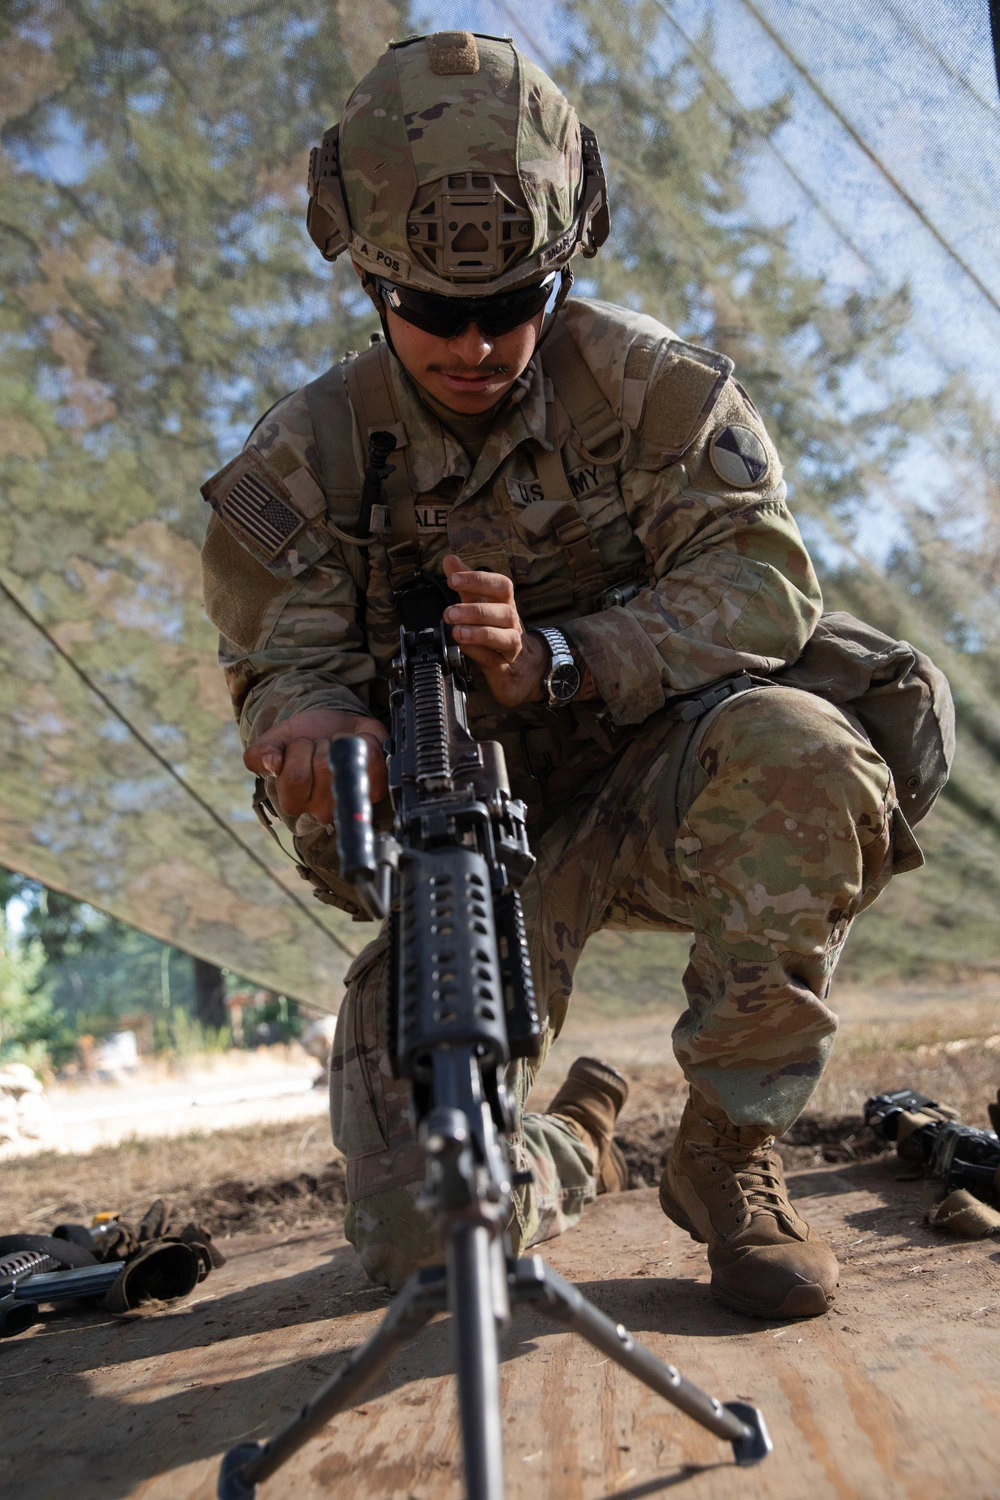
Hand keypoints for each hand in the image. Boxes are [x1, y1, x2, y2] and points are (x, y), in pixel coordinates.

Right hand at [243, 707, 388, 822]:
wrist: (329, 729)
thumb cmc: (300, 739)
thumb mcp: (274, 741)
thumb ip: (260, 754)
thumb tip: (272, 763)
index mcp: (293, 801)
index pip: (296, 778)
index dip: (299, 750)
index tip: (301, 744)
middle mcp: (323, 809)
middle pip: (324, 768)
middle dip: (321, 744)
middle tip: (319, 745)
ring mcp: (351, 800)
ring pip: (349, 763)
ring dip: (342, 742)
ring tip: (336, 746)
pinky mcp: (375, 788)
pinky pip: (375, 761)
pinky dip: (367, 741)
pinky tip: (357, 743)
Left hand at [442, 554, 545, 706]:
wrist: (521, 667)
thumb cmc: (498, 630)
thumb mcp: (482, 604)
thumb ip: (466, 584)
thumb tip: (450, 559)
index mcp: (506, 603)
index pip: (501, 585)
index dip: (478, 581)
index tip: (453, 579)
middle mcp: (512, 622)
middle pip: (504, 611)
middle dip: (474, 610)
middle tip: (449, 613)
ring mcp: (511, 645)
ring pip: (503, 636)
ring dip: (478, 632)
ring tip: (456, 632)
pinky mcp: (505, 667)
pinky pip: (494, 659)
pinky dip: (478, 652)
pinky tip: (463, 647)